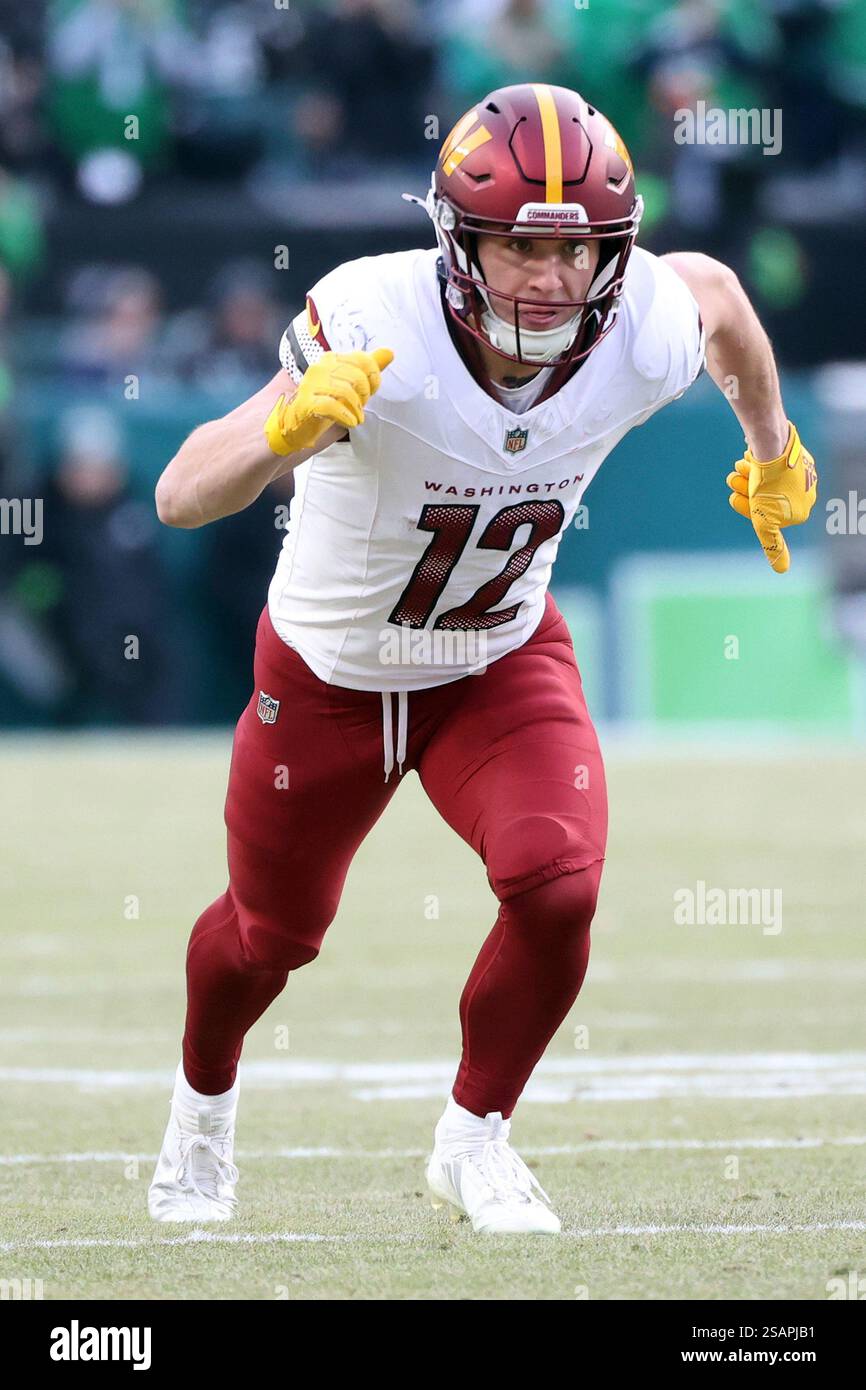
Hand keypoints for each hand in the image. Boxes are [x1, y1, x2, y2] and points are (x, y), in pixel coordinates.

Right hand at [264, 347, 393, 455]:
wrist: (294, 426)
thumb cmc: (323, 406)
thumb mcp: (349, 385)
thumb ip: (368, 369)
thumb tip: (389, 352)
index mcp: (331, 360)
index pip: (362, 360)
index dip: (373, 378)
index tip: (370, 391)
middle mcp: (320, 368)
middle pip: (356, 377)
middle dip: (364, 396)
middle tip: (360, 407)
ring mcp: (311, 385)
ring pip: (346, 392)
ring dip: (356, 410)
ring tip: (355, 418)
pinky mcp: (306, 403)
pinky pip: (332, 406)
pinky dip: (346, 417)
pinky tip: (348, 423)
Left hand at [726, 421, 817, 573]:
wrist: (772, 446)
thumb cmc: (768, 486)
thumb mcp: (765, 521)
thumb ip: (773, 545)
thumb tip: (782, 571)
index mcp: (801, 511)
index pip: (764, 514)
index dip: (746, 506)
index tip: (734, 495)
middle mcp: (804, 493)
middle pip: (764, 496)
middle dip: (745, 488)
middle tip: (732, 477)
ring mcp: (799, 473)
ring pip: (764, 479)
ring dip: (746, 474)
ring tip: (739, 467)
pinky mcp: (793, 456)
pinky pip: (769, 464)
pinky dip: (755, 463)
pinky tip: (747, 457)